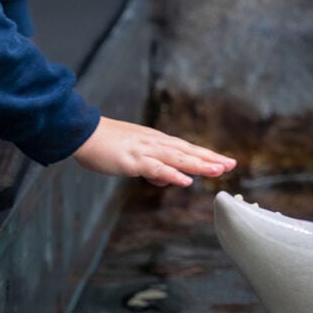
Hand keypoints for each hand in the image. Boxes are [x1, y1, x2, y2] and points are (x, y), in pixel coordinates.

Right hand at [72, 117, 236, 187]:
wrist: (81, 132)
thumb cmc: (104, 144)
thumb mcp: (132, 157)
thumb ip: (150, 168)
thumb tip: (166, 180)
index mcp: (155, 141)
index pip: (186, 149)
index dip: (205, 155)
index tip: (223, 161)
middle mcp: (154, 143)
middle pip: (187, 151)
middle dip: (210, 158)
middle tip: (231, 164)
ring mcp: (145, 150)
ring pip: (177, 158)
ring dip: (199, 164)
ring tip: (217, 170)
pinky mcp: (133, 160)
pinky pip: (155, 168)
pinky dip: (171, 174)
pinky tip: (185, 180)